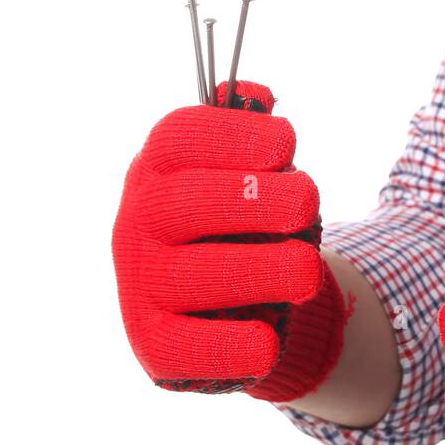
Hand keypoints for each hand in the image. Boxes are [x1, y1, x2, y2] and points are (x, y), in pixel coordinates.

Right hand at [112, 81, 344, 401]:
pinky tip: (267, 342)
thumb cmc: (247, 225)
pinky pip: (185, 349)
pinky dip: (228, 347)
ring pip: (191, 275)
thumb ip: (250, 137)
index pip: (178, 139)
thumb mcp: (252, 175)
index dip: (230, 137)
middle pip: (183, 203)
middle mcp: (138, 223)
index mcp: (160, 169)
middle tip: (306, 204)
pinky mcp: (156, 345)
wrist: (239, 306)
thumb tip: (253, 95)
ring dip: (257, 270)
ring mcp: (142, 285)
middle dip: (250, 200)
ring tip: (307, 271)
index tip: (286, 142)